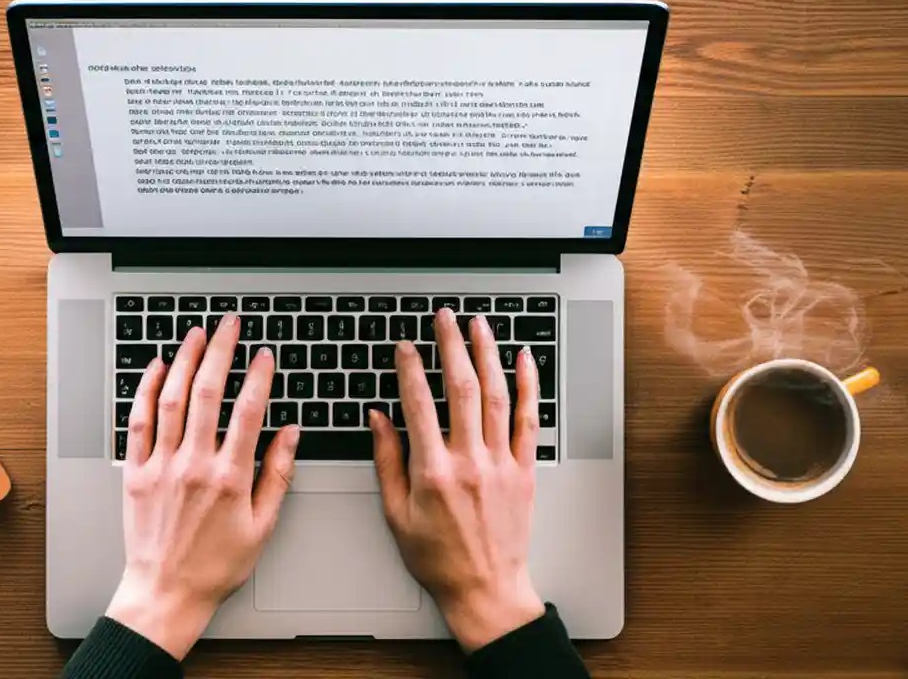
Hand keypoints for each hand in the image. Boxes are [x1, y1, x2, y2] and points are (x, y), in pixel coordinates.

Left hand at [106, 316, 299, 658]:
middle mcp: (194, 464)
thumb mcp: (263, 525)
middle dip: (220, 350)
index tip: (264, 355)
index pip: (249, 411)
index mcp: (230, 477)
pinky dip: (146, 389)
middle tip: (229, 325)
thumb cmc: (215, 565)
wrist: (165, 592)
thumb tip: (290, 433)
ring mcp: (161, 466)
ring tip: (195, 334)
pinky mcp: (136, 472)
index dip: (259, 376)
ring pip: (171, 398)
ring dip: (184, 359)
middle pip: (208, 391)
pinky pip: (139, 421)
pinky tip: (156, 368)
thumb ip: (278, 474)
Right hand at [369, 308, 543, 651]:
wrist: (486, 590)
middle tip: (444, 318)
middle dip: (451, 346)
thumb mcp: (396, 514)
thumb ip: (387, 461)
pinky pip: (528, 420)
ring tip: (479, 325)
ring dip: (487, 355)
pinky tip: (524, 360)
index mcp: (433, 472)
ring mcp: (501, 464)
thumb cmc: (438, 559)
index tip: (405, 347)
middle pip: (461, 388)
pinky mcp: (524, 471)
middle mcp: (469, 462)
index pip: (418, 404)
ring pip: (496, 396)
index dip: (410, 369)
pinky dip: (527, 387)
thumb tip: (378, 418)